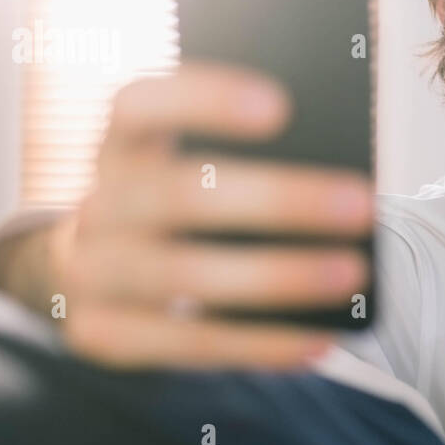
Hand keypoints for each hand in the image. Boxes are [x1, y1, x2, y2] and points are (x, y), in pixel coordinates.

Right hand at [54, 59, 372, 371]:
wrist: (83, 278)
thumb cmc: (168, 211)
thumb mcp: (179, 168)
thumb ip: (240, 162)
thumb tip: (338, 180)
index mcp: (120, 147)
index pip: (140, 106)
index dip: (203, 101)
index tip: (279, 107)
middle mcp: (99, 205)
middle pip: (178, 194)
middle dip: (276, 199)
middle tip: (361, 203)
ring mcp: (92, 274)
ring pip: (184, 276)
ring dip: (277, 276)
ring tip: (351, 273)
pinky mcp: (104, 335)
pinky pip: (189, 343)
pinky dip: (259, 344)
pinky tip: (318, 341)